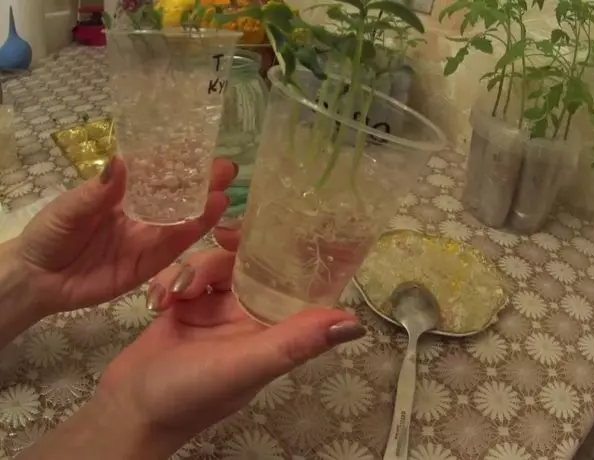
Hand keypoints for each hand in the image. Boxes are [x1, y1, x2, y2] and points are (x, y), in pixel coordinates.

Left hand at [14, 156, 235, 316]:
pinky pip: (172, 248)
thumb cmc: (50, 235)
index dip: (180, 162)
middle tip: (227, 169)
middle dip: (203, 184)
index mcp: (125, 195)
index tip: (202, 147)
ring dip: (203, 209)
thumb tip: (122, 161)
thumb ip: (97, 192)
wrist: (39, 279)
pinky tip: (207, 220)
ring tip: (223, 194)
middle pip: (178, 198)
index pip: (157, 175)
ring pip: (181, 223)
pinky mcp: (149, 265)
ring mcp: (148, 240)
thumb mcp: (70, 208)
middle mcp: (143, 216)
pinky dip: (190, 234)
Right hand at [97, 234, 364, 455]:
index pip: (290, 281)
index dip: (285, 252)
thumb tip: (354, 323)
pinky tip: (158, 301)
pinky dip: (170, 280)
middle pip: (246, 264)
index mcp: (272, 329)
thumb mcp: (246, 367)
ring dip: (191, 271)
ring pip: (212, 265)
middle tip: (217, 238)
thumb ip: (294, 343)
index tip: (267, 228)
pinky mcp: (185, 306)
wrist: (127, 409)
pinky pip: (184, 275)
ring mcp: (215, 310)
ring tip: (172, 296)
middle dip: (226, 254)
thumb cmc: (190, 393)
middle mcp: (247, 316)